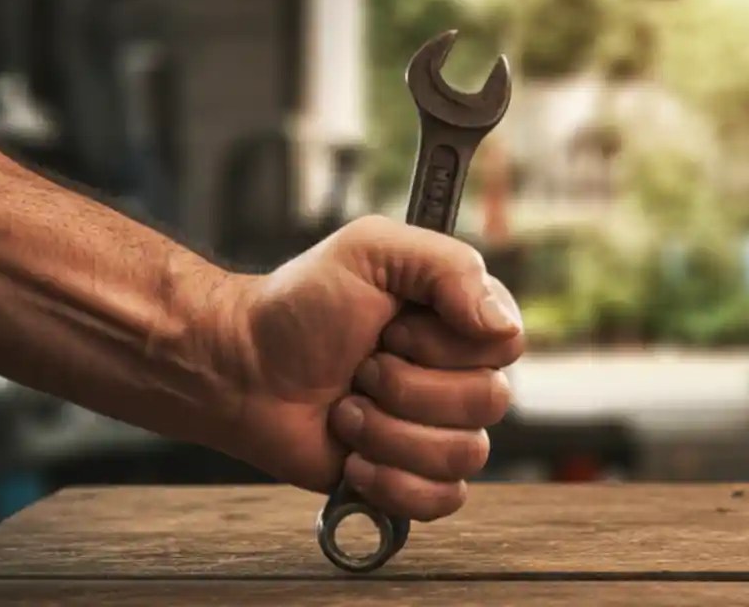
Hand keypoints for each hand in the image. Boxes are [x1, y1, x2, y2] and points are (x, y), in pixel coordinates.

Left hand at [204, 216, 523, 520]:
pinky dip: (392, 481)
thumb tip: (501, 325)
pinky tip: (354, 458)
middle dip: (407, 388)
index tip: (392, 328)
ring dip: (389, 433)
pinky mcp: (414, 478)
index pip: (507, 343)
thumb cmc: (300, 304)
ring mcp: (440, 429)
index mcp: (462, 318)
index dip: (446, 344)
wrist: (242, 369)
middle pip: (490, 401)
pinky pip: (444, 498)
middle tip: (360, 369)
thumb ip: (449, 266)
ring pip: (463, 453)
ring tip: (347, 410)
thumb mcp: (371, 249)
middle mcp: (460, 374)